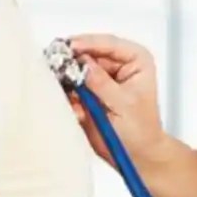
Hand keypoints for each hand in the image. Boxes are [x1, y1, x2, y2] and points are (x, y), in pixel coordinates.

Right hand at [64, 34, 167, 169]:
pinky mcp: (86, 91)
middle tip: (56, 67)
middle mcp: (117, 64)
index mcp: (136, 59)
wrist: (136, 153)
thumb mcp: (123, 104)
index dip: (88, 43)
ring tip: (69, 95)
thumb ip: (101, 83)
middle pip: (87, 53)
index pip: (109, 43)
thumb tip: (81, 64)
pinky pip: (68, 87)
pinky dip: (67, 96)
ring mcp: (100, 77)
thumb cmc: (140, 129)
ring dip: (67, 80)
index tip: (69, 47)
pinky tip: (76, 110)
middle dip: (71, 62)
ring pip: (74, 69)